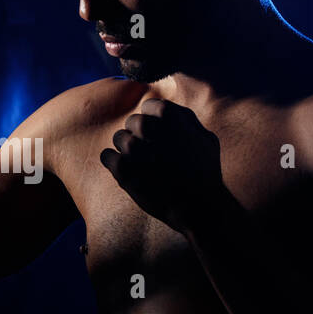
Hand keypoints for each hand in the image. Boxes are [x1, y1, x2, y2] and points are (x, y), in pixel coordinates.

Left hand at [99, 98, 225, 233]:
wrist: (198, 205)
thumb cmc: (205, 171)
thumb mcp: (205, 137)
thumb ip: (185, 119)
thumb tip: (168, 110)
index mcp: (167, 114)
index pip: (148, 107)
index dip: (154, 123)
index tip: (159, 137)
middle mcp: (146, 126)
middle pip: (132, 122)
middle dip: (139, 135)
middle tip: (152, 154)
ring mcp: (131, 147)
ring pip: (118, 138)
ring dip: (127, 150)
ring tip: (144, 166)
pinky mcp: (121, 167)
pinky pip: (106, 156)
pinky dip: (115, 164)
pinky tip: (129, 173)